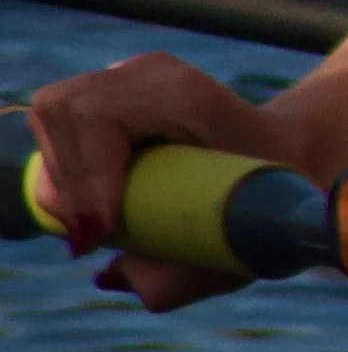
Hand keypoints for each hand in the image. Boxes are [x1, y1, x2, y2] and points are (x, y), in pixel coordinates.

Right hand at [29, 52, 293, 311]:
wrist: (286, 151)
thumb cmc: (262, 199)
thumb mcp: (229, 251)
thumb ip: (167, 281)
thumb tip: (110, 272)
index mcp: (185, 93)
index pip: (97, 114)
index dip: (87, 174)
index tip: (103, 230)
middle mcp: (155, 71)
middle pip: (65, 110)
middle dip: (68, 180)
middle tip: (94, 234)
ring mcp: (133, 72)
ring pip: (56, 112)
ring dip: (62, 174)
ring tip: (97, 219)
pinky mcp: (116, 86)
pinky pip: (61, 120)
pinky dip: (64, 164)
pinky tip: (97, 198)